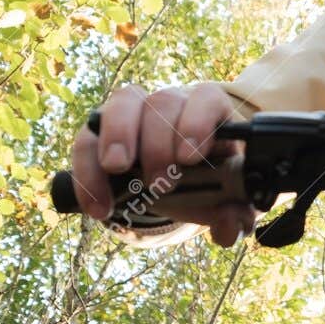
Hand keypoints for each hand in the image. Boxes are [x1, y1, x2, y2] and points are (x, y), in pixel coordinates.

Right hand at [68, 82, 256, 246]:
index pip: (208, 99)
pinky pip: (87, 139)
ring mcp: (136, 112)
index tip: (189, 158)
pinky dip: (89, 172)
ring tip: (118, 168)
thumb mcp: (229, 203)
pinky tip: (100, 206)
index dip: (198, 122)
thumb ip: (237, 216)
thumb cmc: (212, 185)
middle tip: (160, 181)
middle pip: (163, 102)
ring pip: (123, 103)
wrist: (182, 190)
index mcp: (212, 115)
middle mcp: (174, 104)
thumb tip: (229, 224)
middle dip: (158, 143)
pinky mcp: (101, 130)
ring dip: (119, 135)